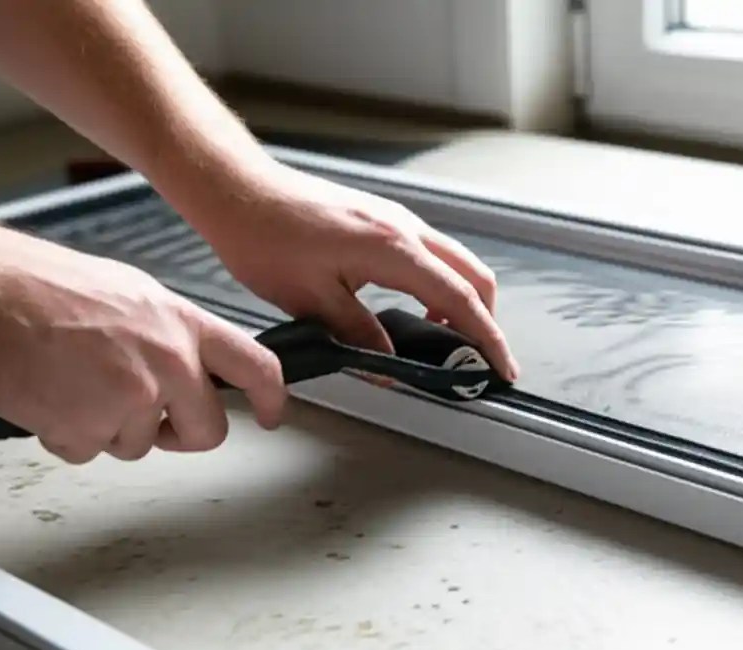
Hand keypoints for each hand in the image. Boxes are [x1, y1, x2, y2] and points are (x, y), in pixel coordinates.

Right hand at [0, 223, 286, 463]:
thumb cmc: (38, 286)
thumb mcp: (129, 294)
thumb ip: (167, 334)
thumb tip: (185, 363)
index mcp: (181, 323)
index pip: (256, 364)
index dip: (272, 397)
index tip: (273, 414)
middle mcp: (168, 360)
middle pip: (209, 429)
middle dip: (181, 435)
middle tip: (149, 423)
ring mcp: (132, 396)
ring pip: (139, 444)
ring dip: (108, 428)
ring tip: (73, 384)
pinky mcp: (91, 426)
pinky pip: (89, 451)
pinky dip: (67, 435)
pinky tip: (50, 396)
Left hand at [190, 163, 520, 381]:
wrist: (240, 191)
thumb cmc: (265, 237)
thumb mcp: (310, 301)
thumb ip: (358, 334)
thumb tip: (389, 364)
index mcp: (394, 250)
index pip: (459, 300)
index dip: (487, 338)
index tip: (503, 367)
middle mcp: (405, 229)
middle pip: (473, 276)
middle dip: (486, 319)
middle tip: (480, 359)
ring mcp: (396, 219)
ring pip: (455, 261)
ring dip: (462, 301)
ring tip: (446, 341)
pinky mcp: (382, 219)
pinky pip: (432, 252)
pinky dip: (440, 283)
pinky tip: (414, 309)